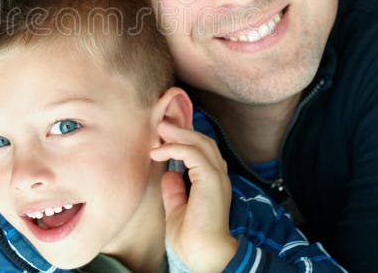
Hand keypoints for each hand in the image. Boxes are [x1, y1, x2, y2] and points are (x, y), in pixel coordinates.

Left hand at [150, 121, 238, 271]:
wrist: (205, 255)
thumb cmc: (192, 238)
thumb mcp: (177, 209)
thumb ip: (174, 190)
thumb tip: (169, 173)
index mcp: (212, 182)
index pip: (202, 150)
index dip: (184, 139)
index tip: (163, 135)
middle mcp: (218, 176)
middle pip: (203, 141)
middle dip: (182, 130)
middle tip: (161, 123)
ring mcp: (217, 177)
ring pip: (201, 142)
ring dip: (179, 133)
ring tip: (160, 128)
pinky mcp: (211, 180)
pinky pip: (194, 154)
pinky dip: (176, 148)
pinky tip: (159, 151)